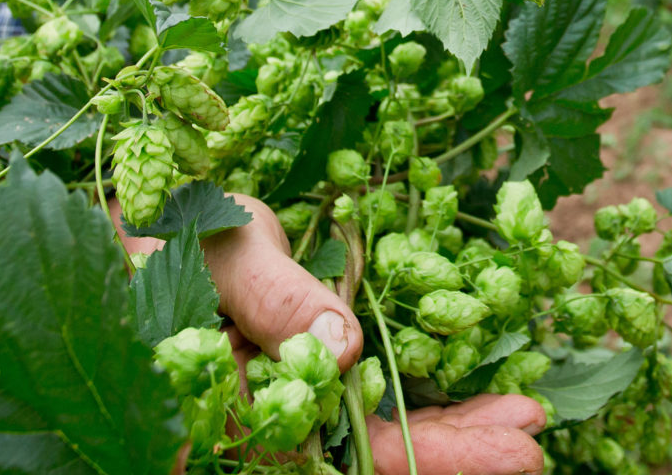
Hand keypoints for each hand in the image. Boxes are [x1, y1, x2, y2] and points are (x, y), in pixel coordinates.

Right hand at [121, 194, 545, 474]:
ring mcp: (284, 403)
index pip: (343, 455)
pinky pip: (363, 403)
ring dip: (447, 429)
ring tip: (519, 419)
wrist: (137, 221)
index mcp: (228, 407)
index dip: (432, 458)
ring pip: (373, 435)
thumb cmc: (169, 225)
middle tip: (534, 440)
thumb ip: (270, 296)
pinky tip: (472, 393)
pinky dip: (419, 399)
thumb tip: (344, 348)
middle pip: (368, 457)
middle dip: (455, 451)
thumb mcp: (218, 244)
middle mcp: (259, 424)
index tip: (509, 449)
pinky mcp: (300, 375)